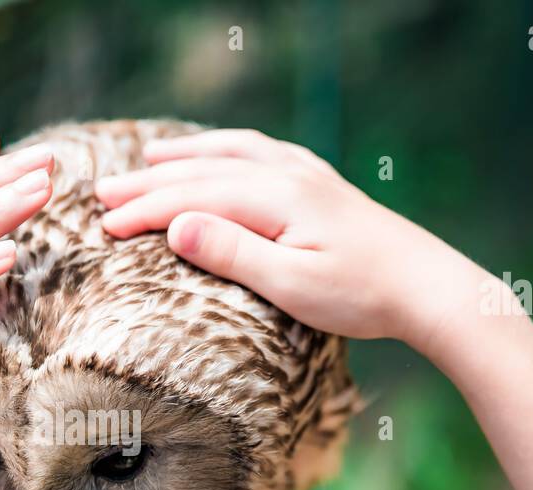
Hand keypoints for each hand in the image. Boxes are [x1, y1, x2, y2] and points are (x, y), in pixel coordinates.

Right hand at [95, 128, 494, 358]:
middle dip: (150, 183)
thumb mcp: (290, 285)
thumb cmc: (361, 296)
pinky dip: (230, 149)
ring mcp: (308, 176)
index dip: (144, 211)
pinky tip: (225, 154)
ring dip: (187, 155)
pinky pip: (264, 152)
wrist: (429, 287)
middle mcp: (288, 176)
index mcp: (275, 198)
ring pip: (234, 153)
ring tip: (150, 157)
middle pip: (204, 172)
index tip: (104, 226)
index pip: (192, 199)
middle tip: (103, 194)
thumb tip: (176, 225)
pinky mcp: (323, 186)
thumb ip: (232, 253)